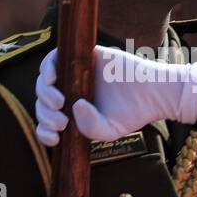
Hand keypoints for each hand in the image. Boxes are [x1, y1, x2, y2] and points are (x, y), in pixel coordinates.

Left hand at [34, 45, 196, 145]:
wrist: (153, 93)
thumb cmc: (134, 112)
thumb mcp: (109, 131)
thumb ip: (89, 128)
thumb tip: (75, 105)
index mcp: (75, 111)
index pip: (49, 120)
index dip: (45, 131)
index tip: (55, 139)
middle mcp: (71, 92)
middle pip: (43, 102)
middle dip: (46, 115)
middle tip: (61, 122)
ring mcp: (75, 75)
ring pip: (44, 82)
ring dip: (45, 94)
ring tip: (59, 103)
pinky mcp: (81, 57)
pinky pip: (53, 59)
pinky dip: (48, 68)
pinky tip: (53, 79)